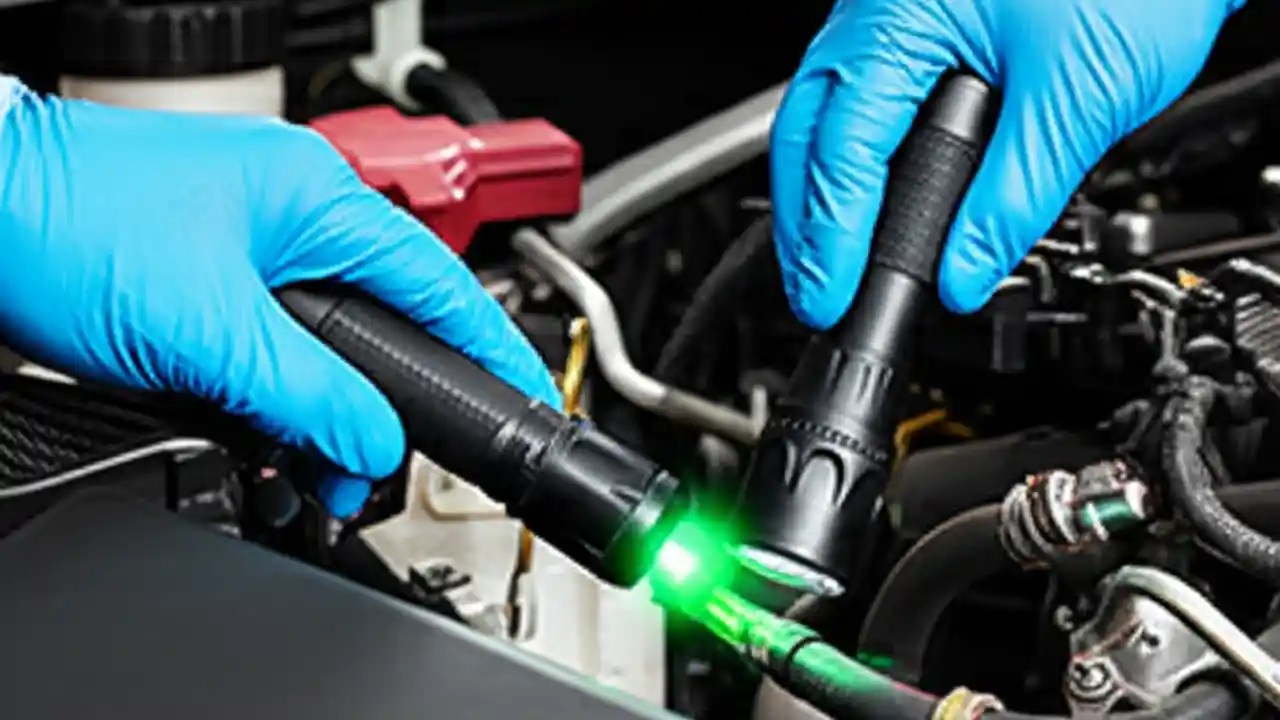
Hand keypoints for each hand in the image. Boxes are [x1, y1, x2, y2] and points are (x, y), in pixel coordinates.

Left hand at [0, 78, 560, 515]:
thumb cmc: (64, 223)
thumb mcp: (209, 328)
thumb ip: (309, 393)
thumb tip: (372, 442)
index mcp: (316, 199)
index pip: (438, 281)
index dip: (490, 345)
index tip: (528, 393)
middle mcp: (293, 217)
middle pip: (384, 325)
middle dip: (384, 408)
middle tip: (370, 470)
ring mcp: (252, 249)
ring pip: (328, 347)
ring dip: (324, 414)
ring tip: (312, 470)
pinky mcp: (211, 283)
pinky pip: (278, 352)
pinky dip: (280, 401)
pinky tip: (268, 438)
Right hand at [772, 0, 1244, 327]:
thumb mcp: (1078, 98)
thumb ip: (1015, 198)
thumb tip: (965, 272)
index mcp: (899, 16)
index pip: (844, 147)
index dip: (833, 235)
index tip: (831, 295)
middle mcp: (882, 7)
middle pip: (808, 130)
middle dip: (805, 221)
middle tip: (813, 292)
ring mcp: (898, 9)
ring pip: (828, 113)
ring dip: (825, 191)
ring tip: (832, 259)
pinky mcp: (929, 21)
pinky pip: (866, 96)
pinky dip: (859, 156)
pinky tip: (869, 195)